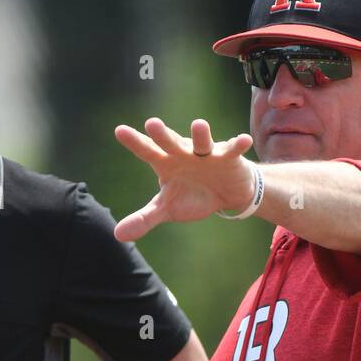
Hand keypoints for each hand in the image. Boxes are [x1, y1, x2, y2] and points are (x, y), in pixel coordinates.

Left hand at [114, 117, 255, 239]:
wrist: (225, 194)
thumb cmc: (192, 195)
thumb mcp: (167, 209)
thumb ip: (144, 218)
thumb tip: (117, 235)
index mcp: (166, 162)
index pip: (147, 152)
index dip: (135, 142)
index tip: (119, 131)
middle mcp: (184, 153)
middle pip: (171, 143)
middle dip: (163, 135)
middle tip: (152, 124)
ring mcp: (206, 153)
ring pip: (202, 142)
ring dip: (201, 135)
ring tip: (199, 125)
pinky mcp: (228, 157)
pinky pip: (233, 150)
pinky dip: (237, 145)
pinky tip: (243, 141)